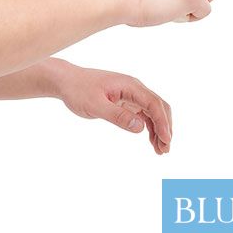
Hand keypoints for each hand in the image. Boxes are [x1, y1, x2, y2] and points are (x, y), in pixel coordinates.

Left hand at [51, 59, 173, 154]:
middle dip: (165, 128)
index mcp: (129, 85)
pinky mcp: (126, 101)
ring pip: (153, 112)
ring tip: (160, 150)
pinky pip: (144, 114)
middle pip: (158, 107)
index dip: (162, 122)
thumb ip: (117, 116)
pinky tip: (151, 141)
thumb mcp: (95, 105)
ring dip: (159, 130)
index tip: (166, 140)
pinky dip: (150, 127)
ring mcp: (131, 94)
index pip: (153, 103)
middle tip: (165, 150)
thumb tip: (140, 127)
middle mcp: (134, 88)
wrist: (66, 81)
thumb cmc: (78, 90)